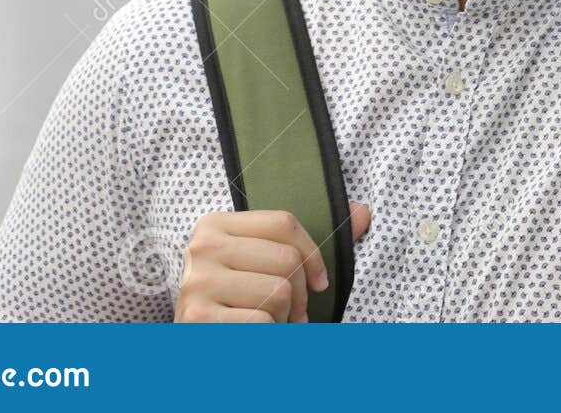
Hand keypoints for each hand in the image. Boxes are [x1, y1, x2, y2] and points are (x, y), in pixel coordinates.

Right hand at [174, 205, 370, 322]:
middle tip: (294, 315)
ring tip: (272, 325)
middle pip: (285, 259)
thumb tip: (364, 212)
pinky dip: (271, 334)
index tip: (320, 283)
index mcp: (215, 225)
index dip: (313, 255)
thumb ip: (308, 242)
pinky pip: (262, 320)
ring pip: (279, 292)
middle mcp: (201, 248)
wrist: (199, 348)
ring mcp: (197, 283)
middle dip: (300, 296)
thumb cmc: (238, 304)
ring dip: (285, 318)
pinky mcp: (198, 318)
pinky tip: (257, 337)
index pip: (283, 223)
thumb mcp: (264, 267)